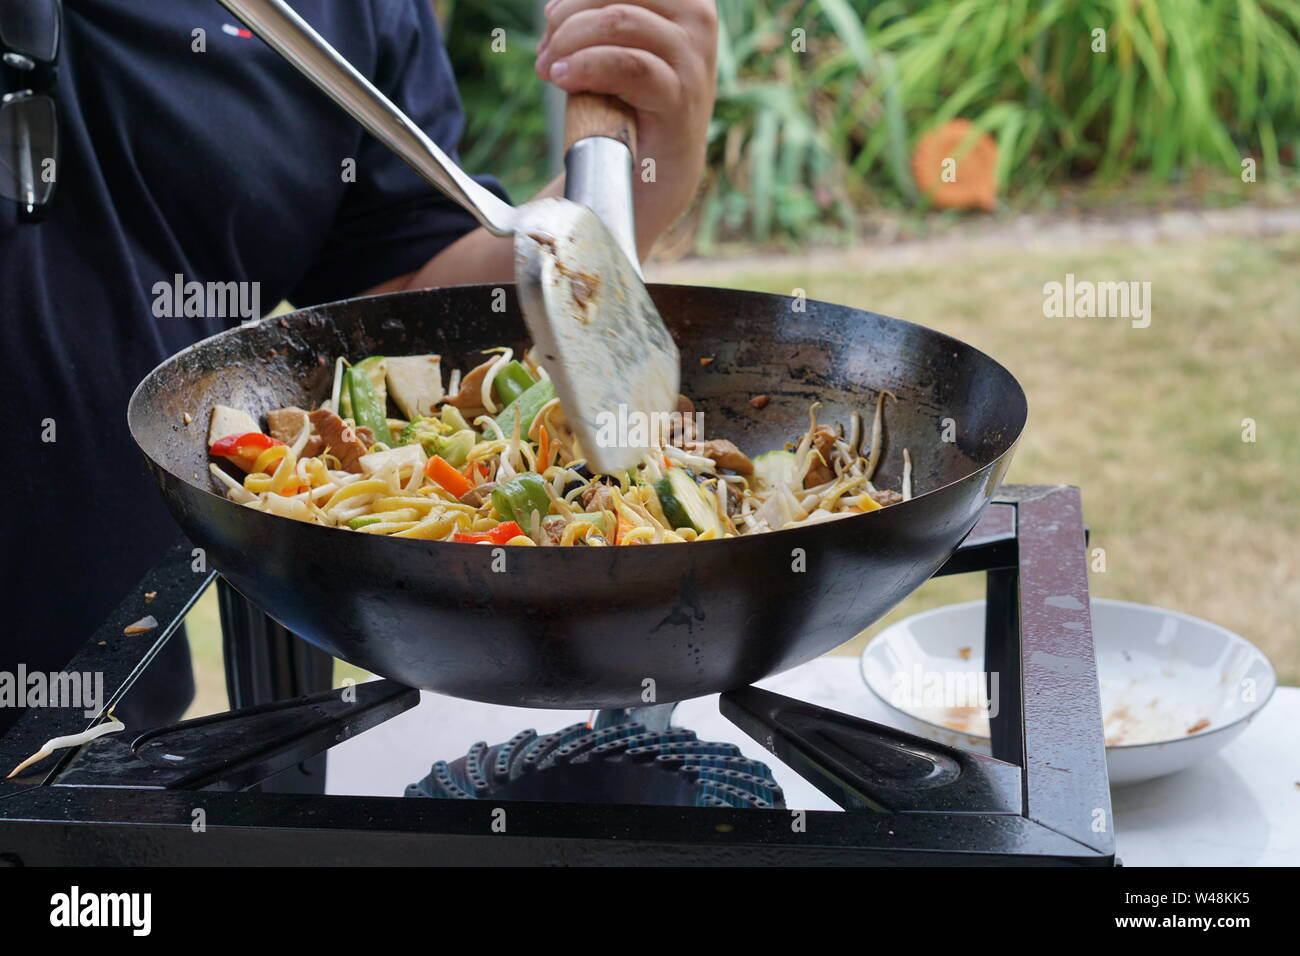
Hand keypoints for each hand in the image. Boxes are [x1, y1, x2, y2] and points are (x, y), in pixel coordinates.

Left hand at [535, 1, 717, 254]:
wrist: (654, 168)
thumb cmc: (630, 98)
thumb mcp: (616, 42)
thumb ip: (596, 14)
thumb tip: (553, 8)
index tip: (552, 16)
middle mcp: (697, 14)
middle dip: (567, 16)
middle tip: (546, 50)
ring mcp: (693, 55)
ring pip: (617, 20)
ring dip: (570, 41)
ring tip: (549, 68)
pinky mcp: (680, 95)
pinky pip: (627, 65)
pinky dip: (585, 67)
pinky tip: (562, 78)